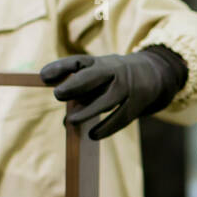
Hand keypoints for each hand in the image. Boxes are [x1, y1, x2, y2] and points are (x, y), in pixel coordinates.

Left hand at [39, 45, 187, 140]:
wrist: (152, 74)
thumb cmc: (114, 78)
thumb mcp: (100, 76)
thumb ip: (82, 93)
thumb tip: (65, 121)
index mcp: (101, 63)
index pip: (79, 61)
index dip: (61, 67)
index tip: (44, 76)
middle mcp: (114, 72)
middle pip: (94, 76)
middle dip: (75, 84)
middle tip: (58, 94)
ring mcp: (127, 88)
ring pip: (107, 99)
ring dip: (88, 110)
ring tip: (71, 121)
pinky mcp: (136, 104)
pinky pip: (120, 117)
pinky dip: (106, 128)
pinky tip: (93, 135)